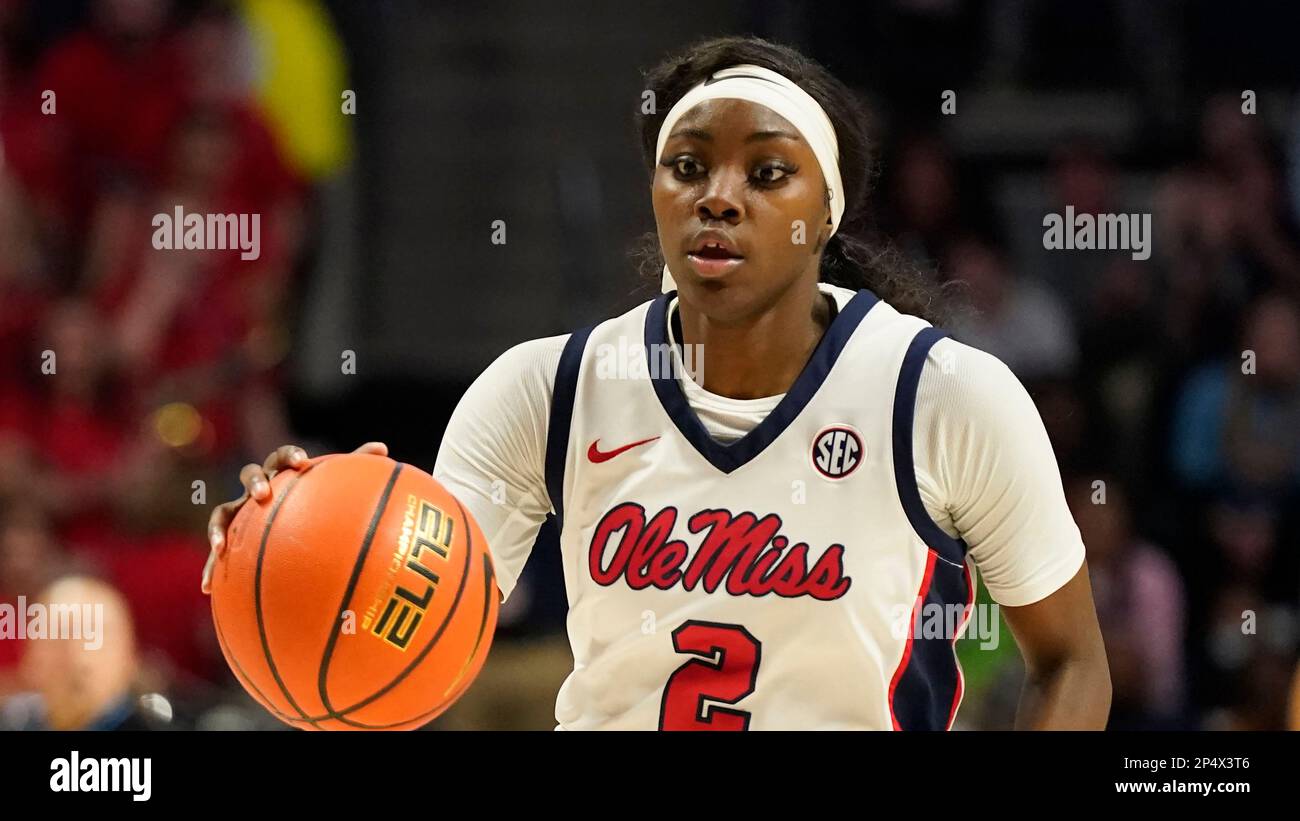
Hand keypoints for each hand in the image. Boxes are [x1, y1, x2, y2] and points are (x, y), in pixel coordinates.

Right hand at [200, 441, 388, 593]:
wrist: (295, 528)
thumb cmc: (318, 504)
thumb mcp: (338, 489)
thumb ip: (356, 467)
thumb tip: (384, 447)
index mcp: (284, 474)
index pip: (283, 457)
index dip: (290, 456)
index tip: (303, 463)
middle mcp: (259, 490)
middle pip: (249, 475)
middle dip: (254, 482)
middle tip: (264, 494)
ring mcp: (242, 514)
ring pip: (222, 512)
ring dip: (219, 526)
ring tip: (220, 545)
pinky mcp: (231, 539)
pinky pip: (217, 552)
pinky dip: (211, 566)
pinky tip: (206, 588)